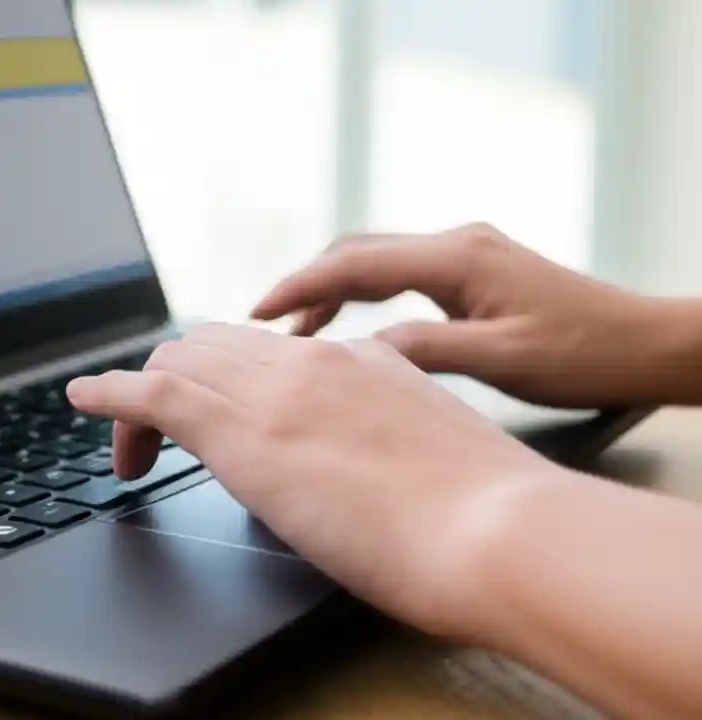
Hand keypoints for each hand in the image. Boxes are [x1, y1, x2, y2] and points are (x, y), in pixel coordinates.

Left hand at [66, 324, 568, 636]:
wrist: (500, 533)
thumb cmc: (486, 520)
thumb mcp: (431, 459)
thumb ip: (385, 446)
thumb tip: (357, 473)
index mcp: (362, 364)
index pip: (272, 354)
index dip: (232, 377)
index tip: (219, 410)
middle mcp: (314, 363)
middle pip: (215, 346)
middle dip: (179, 383)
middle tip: (163, 435)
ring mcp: (276, 391)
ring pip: (180, 362)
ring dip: (141, 401)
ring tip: (129, 451)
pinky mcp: (243, 431)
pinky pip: (152, 393)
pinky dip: (108, 393)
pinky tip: (82, 398)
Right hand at [250, 223, 698, 407]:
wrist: (644, 344)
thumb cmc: (586, 354)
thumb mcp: (502, 361)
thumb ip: (427, 350)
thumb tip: (363, 352)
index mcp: (459, 259)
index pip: (356, 264)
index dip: (300, 287)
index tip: (258, 312)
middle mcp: (457, 245)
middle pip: (357, 252)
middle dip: (305, 285)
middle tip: (263, 326)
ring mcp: (466, 254)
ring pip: (376, 261)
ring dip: (332, 292)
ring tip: (295, 334)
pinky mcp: (473, 272)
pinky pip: (400, 274)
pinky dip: (363, 296)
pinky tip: (351, 328)